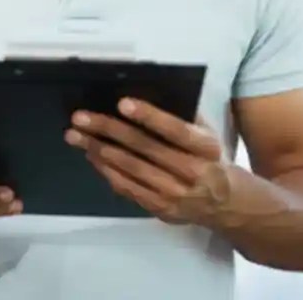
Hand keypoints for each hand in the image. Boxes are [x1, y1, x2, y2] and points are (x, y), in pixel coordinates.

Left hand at [66, 99, 230, 226]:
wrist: (226, 203)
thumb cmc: (209, 158)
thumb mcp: (207, 133)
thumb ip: (183, 116)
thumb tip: (145, 93)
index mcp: (206, 148)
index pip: (176, 130)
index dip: (149, 117)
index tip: (122, 103)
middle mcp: (192, 172)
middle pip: (145, 149)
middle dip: (109, 131)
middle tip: (80, 118)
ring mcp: (175, 194)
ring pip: (131, 169)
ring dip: (99, 151)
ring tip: (76, 136)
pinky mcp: (161, 209)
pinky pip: (128, 188)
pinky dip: (107, 170)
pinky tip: (91, 155)